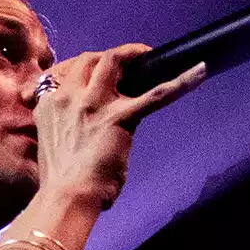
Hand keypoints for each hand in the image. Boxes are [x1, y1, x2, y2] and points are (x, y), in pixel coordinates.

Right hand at [33, 45, 205, 208]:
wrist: (65, 197)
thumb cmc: (60, 182)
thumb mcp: (56, 145)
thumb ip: (72, 127)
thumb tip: (94, 131)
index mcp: (50, 105)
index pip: (67, 72)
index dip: (84, 68)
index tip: (95, 74)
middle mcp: (68, 98)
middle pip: (88, 59)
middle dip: (108, 56)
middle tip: (127, 62)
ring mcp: (93, 104)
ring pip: (111, 60)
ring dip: (131, 53)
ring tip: (147, 55)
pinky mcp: (119, 117)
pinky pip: (156, 94)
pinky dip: (181, 81)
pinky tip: (199, 72)